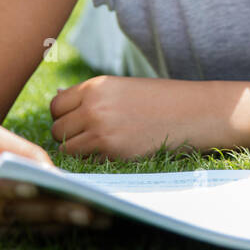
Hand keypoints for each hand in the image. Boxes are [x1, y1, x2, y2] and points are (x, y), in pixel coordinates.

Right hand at [0, 121, 111, 234]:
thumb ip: (13, 147)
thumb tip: (49, 168)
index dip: (7, 188)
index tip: (39, 186)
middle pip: (6, 213)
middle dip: (50, 211)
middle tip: (89, 209)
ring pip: (14, 228)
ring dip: (55, 224)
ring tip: (94, 218)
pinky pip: (13, 233)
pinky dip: (44, 227)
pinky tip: (74, 222)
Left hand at [49, 75, 222, 160]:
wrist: (194, 112)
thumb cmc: (159, 100)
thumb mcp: (122, 88)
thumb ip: (91, 97)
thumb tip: (57, 101)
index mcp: (95, 87)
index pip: (56, 106)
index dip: (64, 116)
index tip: (79, 122)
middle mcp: (94, 107)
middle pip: (57, 129)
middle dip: (69, 136)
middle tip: (91, 138)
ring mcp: (102, 131)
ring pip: (67, 148)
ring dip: (79, 152)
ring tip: (101, 147)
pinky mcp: (114, 153)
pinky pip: (87, 163)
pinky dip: (95, 163)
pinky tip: (116, 154)